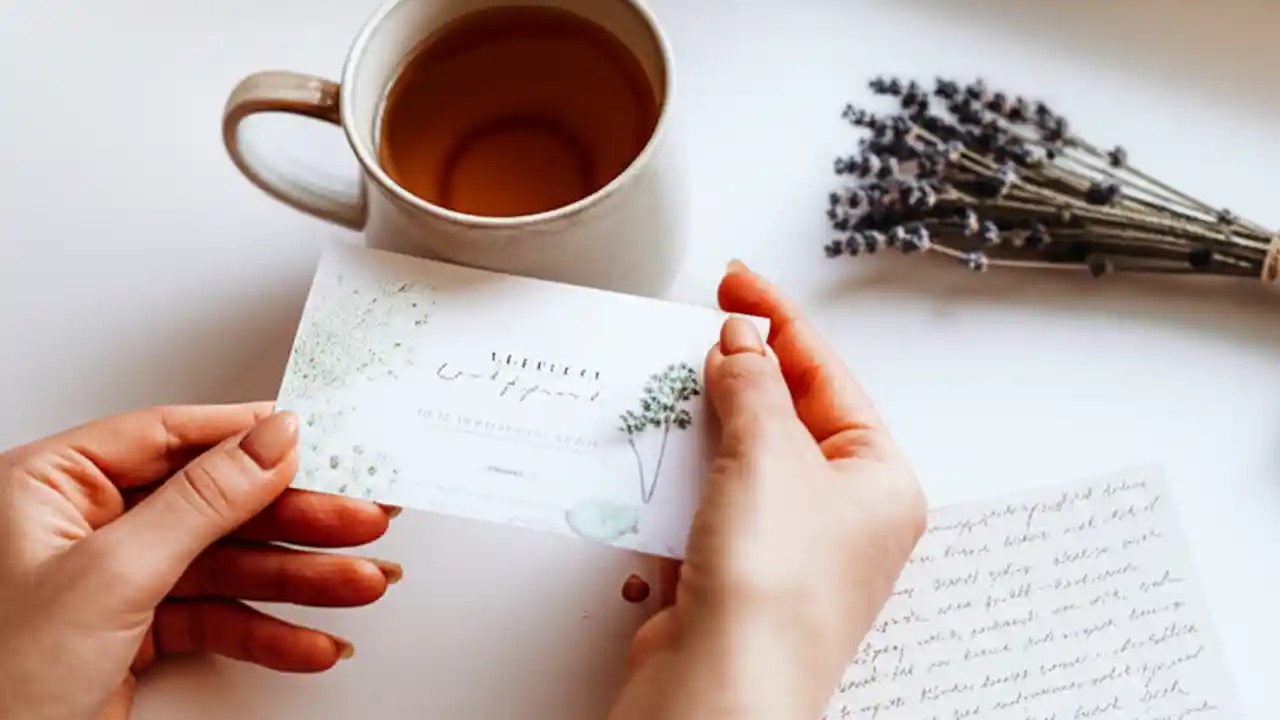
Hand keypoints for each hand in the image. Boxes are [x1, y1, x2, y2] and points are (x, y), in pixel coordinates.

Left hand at [0, 404, 398, 719]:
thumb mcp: (112, 574)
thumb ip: (202, 500)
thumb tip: (268, 439)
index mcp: (54, 484)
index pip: (172, 438)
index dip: (250, 437)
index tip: (317, 438)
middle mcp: (85, 524)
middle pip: (215, 504)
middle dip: (297, 522)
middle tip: (360, 519)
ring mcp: (113, 579)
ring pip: (227, 564)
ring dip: (298, 581)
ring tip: (359, 584)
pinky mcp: (134, 630)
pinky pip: (216, 617)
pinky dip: (267, 633)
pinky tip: (312, 641)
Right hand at [610, 262, 925, 718]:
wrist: (719, 689)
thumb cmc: (774, 590)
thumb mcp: (769, 454)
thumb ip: (753, 386)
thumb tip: (743, 342)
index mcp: (879, 480)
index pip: (828, 376)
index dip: (779, 321)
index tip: (737, 283)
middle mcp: (841, 516)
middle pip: (786, 415)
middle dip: (738, 373)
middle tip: (698, 327)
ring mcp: (787, 548)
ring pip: (742, 459)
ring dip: (703, 423)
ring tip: (667, 383)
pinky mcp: (736, 573)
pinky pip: (709, 501)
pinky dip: (683, 473)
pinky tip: (656, 451)